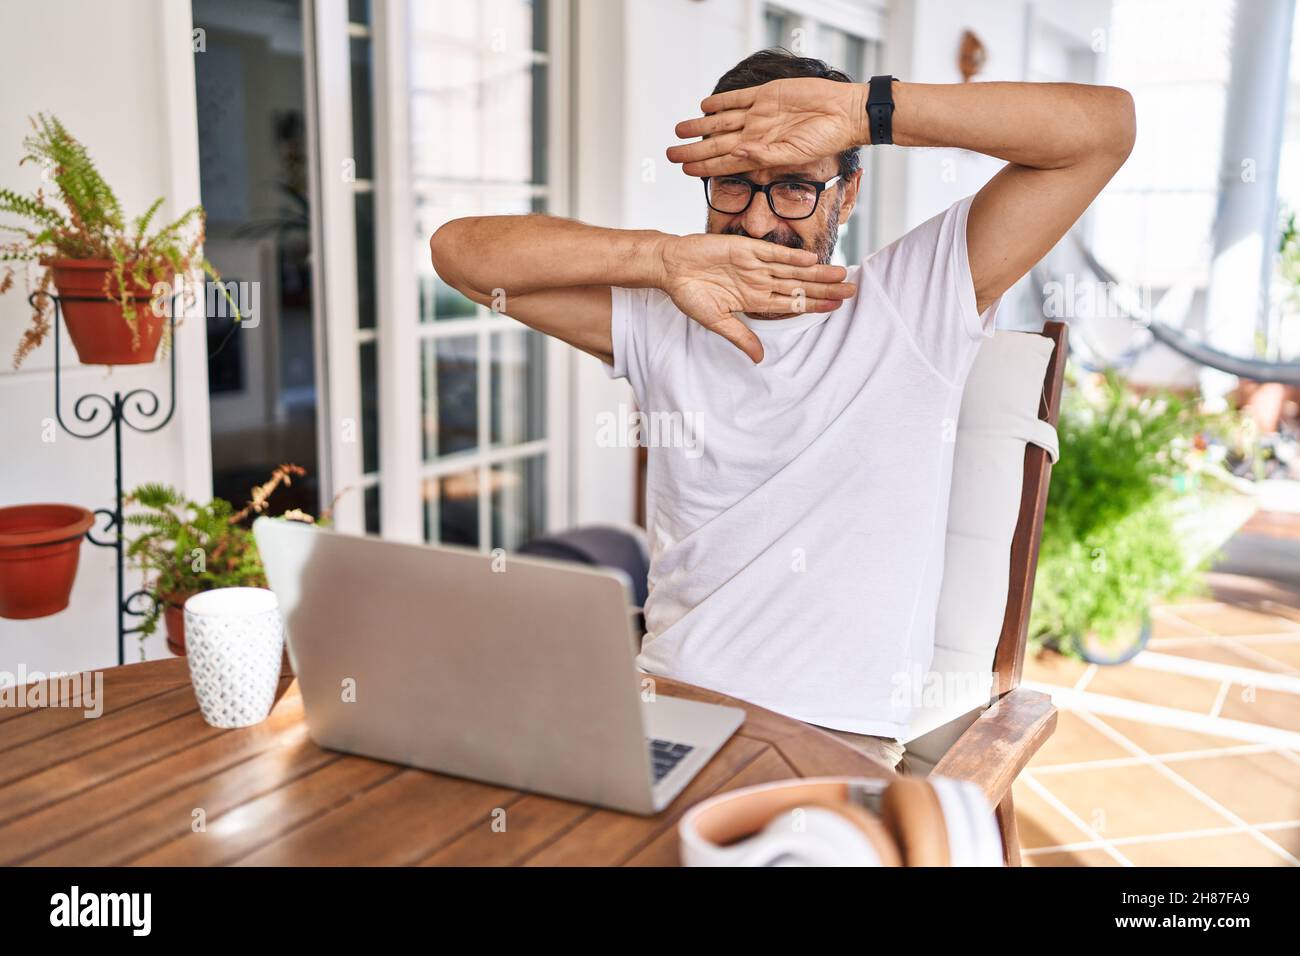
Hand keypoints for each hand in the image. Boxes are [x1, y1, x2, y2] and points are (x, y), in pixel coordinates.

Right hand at [654, 233, 854, 363]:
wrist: (671, 266)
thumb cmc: (690, 293)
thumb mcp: (716, 321)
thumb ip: (741, 337)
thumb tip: (759, 359)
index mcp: (754, 299)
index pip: (792, 303)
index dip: (814, 305)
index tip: (836, 308)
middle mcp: (760, 281)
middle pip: (799, 286)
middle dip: (825, 289)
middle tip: (852, 290)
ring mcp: (755, 264)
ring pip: (793, 269)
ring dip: (816, 273)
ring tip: (840, 275)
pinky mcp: (746, 248)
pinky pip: (773, 253)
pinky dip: (791, 257)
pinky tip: (812, 260)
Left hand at [665, 78, 865, 176]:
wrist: (844, 113)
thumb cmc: (825, 140)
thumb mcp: (793, 153)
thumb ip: (764, 155)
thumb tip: (737, 155)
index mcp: (761, 153)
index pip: (724, 162)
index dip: (703, 166)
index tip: (684, 171)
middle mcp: (756, 134)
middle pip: (716, 142)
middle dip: (692, 149)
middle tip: (670, 154)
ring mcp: (760, 114)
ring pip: (721, 121)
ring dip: (699, 125)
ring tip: (678, 129)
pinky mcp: (767, 94)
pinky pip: (738, 99)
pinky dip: (721, 102)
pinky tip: (704, 106)